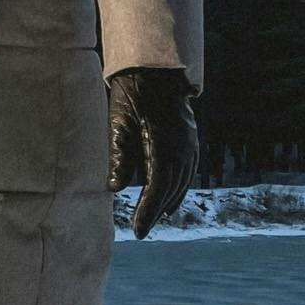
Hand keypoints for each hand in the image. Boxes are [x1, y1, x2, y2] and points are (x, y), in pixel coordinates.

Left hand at [107, 66, 198, 237]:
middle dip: (156, 212)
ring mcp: (189, 147)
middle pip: (170, 191)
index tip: (138, 230)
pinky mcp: (191, 142)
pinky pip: (188, 173)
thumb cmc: (132, 97)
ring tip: (155, 218)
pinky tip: (171, 198)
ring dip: (168, 203)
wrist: (157, 73)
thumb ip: (119, 156)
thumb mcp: (119, 124)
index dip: (148, 212)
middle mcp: (182, 151)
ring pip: (181, 184)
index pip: (157, 190)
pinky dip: (179, 189)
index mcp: (163, 148)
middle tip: (142, 230)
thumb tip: (113, 188)